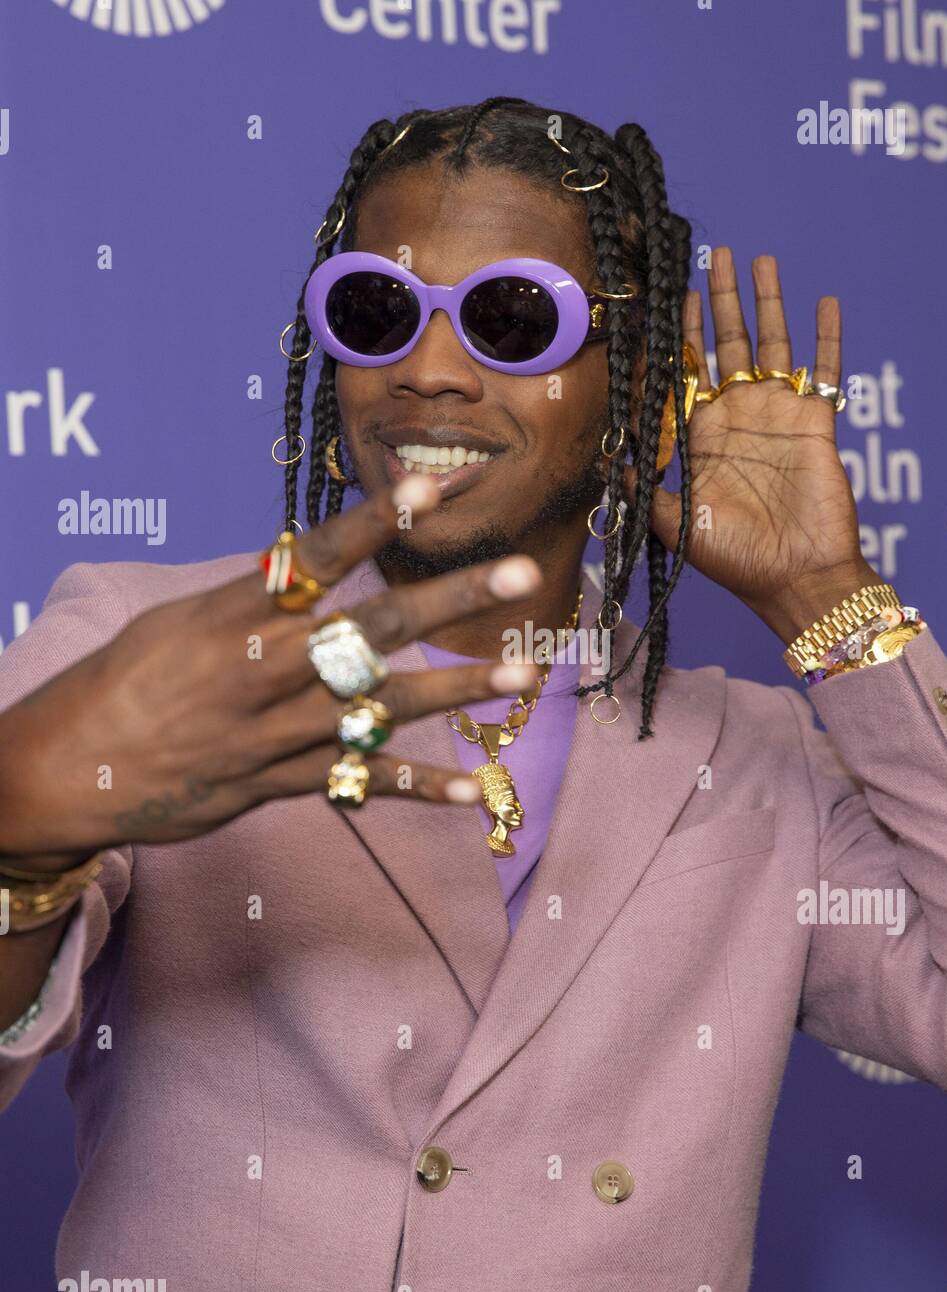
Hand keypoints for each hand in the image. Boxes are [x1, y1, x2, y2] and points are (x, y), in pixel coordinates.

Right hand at [0, 479, 541, 866]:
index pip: (318, 558)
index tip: (435, 488)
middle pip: (372, 627)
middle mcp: (264, 670)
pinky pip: (360, 785)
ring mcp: (276, 732)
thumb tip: (311, 566)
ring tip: (524, 676)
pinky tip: (476, 790)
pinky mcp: (279, 784)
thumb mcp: (177, 620)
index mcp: (235, 616)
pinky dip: (419, 788)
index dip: (378, 523)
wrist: (66, 771)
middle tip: (521, 574)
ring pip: (382, 706)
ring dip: (458, 692)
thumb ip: (253, 598)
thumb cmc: (123, 682)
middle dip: (452, 599)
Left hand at [644, 249, 880, 643]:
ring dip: (766, 302)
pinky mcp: (816, 422)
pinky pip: (824, 369)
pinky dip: (826, 336)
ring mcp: (779, 414)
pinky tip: (823, 301)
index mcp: (704, 435)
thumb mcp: (676, 524)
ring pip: (773, 343)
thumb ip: (645, 489)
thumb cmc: (735, 559)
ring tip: (760, 260)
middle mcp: (739, 417)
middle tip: (714, 254)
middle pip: (727, 343)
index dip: (683, 333)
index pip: (689, 370)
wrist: (794, 578)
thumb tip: (605, 464)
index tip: (673, 294)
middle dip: (719, 299)